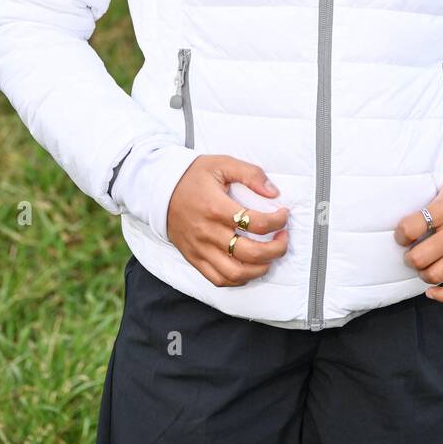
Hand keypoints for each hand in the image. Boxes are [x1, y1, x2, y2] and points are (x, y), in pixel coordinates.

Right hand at [166, 155, 289, 287]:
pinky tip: (249, 268)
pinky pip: (218, 279)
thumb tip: (273, 192)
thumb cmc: (193, 176)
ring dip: (260, 269)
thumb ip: (250, 174)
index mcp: (216, 207)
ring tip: (270, 257)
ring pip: (235, 273)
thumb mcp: (222, 164)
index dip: (278, 221)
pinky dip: (238, 279)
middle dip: (276, 249)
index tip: (283, 215)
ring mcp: (200, 249)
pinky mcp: (194, 258)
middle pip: (250, 253)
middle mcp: (208, 232)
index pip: (256, 222)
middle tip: (283, 239)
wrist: (159, 189)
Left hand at [394, 169, 442, 300]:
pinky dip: (441, 295)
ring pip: (436, 275)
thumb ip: (429, 180)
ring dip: (423, 275)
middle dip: (410, 259)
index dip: (400, 235)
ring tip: (424, 268)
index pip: (410, 227)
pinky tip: (432, 291)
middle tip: (411, 255)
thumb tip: (401, 181)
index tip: (402, 236)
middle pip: (420, 257)